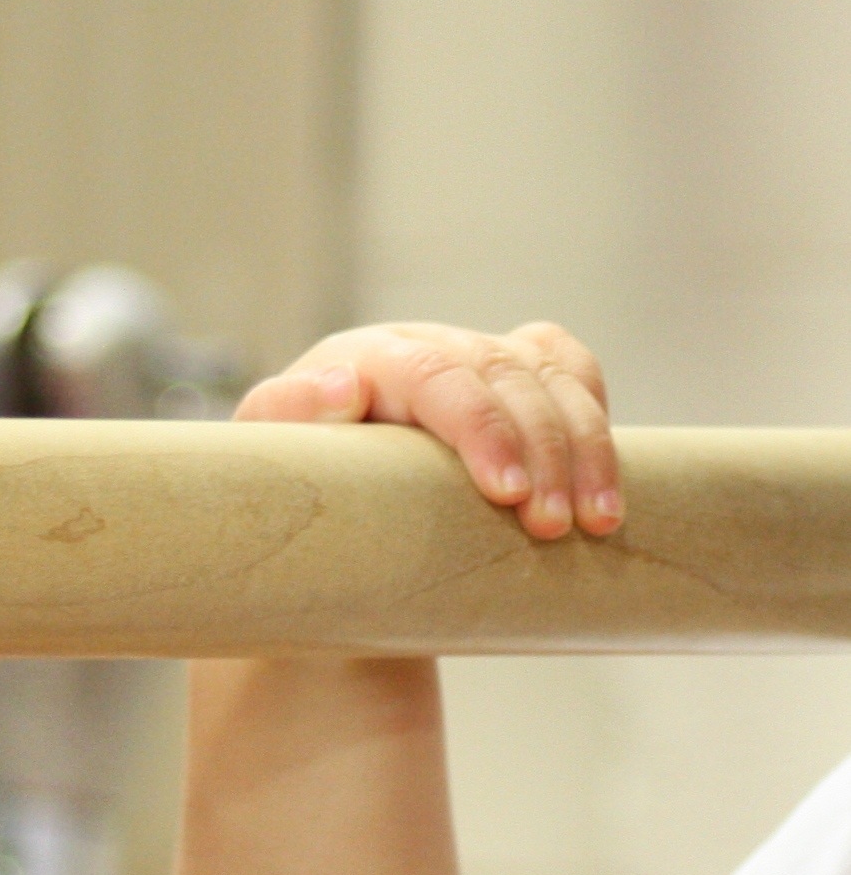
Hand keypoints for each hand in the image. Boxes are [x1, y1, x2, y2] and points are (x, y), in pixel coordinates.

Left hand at [237, 320, 618, 540]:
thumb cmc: (292, 488)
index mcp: (365, 358)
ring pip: (550, 378)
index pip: (434, 376)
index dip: (480, 428)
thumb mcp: (269, 458)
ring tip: (597, 524)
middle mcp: (427, 346)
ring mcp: (475, 355)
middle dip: (542, 452)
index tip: (504, 492)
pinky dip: (595, 413)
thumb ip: (287, 417)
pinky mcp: (512, 374)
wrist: (317, 505)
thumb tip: (343, 386)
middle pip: (504, 377)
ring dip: (584, 448)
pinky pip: (570, 372)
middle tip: (551, 528)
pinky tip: (604, 471)